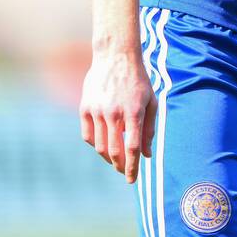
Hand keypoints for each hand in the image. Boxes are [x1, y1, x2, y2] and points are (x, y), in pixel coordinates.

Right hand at [80, 48, 155, 183]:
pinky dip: (95, 145)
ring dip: (108, 158)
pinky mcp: (85, 108)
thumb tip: (147, 154)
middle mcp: (114, 113)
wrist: (116, 56)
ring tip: (115, 161)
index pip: (132, 148)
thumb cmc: (138, 80)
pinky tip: (103, 145)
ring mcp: (97, 110)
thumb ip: (149, 129)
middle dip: (120, 166)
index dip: (133, 167)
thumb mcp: (151, 102)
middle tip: (125, 172)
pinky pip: (88, 135)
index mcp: (133, 112)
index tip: (132, 180)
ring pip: (100, 146)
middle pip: (114, 151)